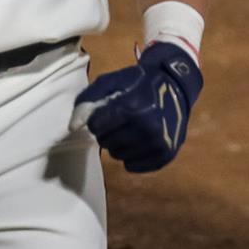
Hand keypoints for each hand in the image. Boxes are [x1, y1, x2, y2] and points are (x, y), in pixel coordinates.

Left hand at [70, 42, 202, 172]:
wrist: (175, 87)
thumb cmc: (138, 83)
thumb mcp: (110, 82)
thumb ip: (88, 101)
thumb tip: (73, 127)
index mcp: (133, 107)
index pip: (96, 126)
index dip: (97, 119)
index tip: (106, 112)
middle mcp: (147, 128)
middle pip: (106, 142)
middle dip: (107, 132)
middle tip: (119, 120)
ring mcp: (158, 144)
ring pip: (118, 156)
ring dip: (118, 144)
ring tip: (129, 129)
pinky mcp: (165, 156)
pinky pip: (133, 166)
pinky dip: (132, 156)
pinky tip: (139, 141)